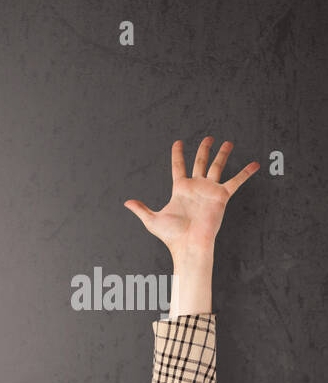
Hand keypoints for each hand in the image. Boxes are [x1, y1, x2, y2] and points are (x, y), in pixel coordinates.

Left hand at [123, 137, 257, 258]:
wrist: (188, 244)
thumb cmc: (171, 235)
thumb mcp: (152, 219)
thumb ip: (141, 209)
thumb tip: (126, 202)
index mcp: (180, 189)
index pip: (179, 167)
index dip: (177, 154)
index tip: (178, 142)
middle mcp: (196, 187)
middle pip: (200, 162)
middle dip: (204, 149)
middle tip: (209, 137)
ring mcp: (209, 190)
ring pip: (217, 167)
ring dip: (223, 154)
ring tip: (228, 142)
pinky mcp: (221, 196)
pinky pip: (236, 182)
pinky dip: (245, 173)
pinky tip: (255, 164)